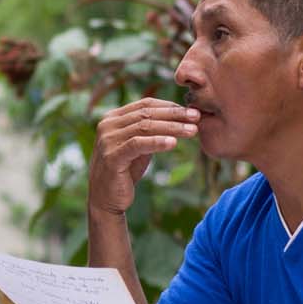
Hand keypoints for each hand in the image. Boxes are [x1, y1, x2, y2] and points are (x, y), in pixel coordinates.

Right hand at [87, 98, 200, 217]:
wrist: (105, 199)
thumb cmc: (124, 171)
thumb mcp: (138, 146)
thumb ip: (150, 130)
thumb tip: (179, 116)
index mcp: (113, 118)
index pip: (145, 104)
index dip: (170, 106)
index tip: (192, 111)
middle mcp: (107, 125)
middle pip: (147, 114)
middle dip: (174, 114)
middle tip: (196, 117)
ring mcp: (107, 140)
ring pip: (144, 127)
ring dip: (172, 128)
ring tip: (192, 131)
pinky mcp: (111, 157)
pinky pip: (138, 145)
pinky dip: (157, 142)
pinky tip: (173, 143)